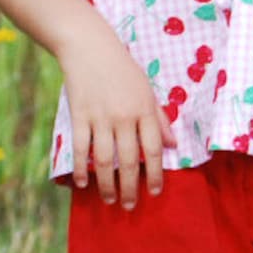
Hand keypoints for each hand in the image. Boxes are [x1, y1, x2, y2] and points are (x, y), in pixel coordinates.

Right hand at [59, 17, 178, 207]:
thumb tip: (173, 145)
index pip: (153, 149)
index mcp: (144, 109)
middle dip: (131, 187)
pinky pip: (80, 148)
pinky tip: (83, 183)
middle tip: (131, 206)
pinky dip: (81, 168)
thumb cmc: (122, 68)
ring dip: (108, 184)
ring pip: (105, 159)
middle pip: (129, 160)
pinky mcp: (79, 115)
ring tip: (110, 200)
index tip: (155, 192)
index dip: (155, 174)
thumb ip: (160, 118)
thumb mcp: (147, 89)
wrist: (89, 46)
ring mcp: (100, 117)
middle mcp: (124, 116)